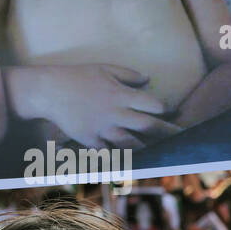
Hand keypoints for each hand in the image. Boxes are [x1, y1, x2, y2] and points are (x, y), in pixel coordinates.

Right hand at [24, 63, 182, 148]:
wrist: (50, 91)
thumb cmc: (78, 76)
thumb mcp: (105, 68)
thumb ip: (128, 75)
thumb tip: (148, 79)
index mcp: (120, 94)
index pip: (151, 103)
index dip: (164, 109)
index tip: (173, 114)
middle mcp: (114, 112)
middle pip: (147, 125)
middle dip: (166, 132)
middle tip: (180, 138)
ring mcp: (102, 128)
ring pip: (131, 143)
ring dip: (147, 148)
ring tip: (160, 152)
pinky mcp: (90, 140)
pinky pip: (109, 152)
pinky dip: (121, 156)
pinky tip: (132, 160)